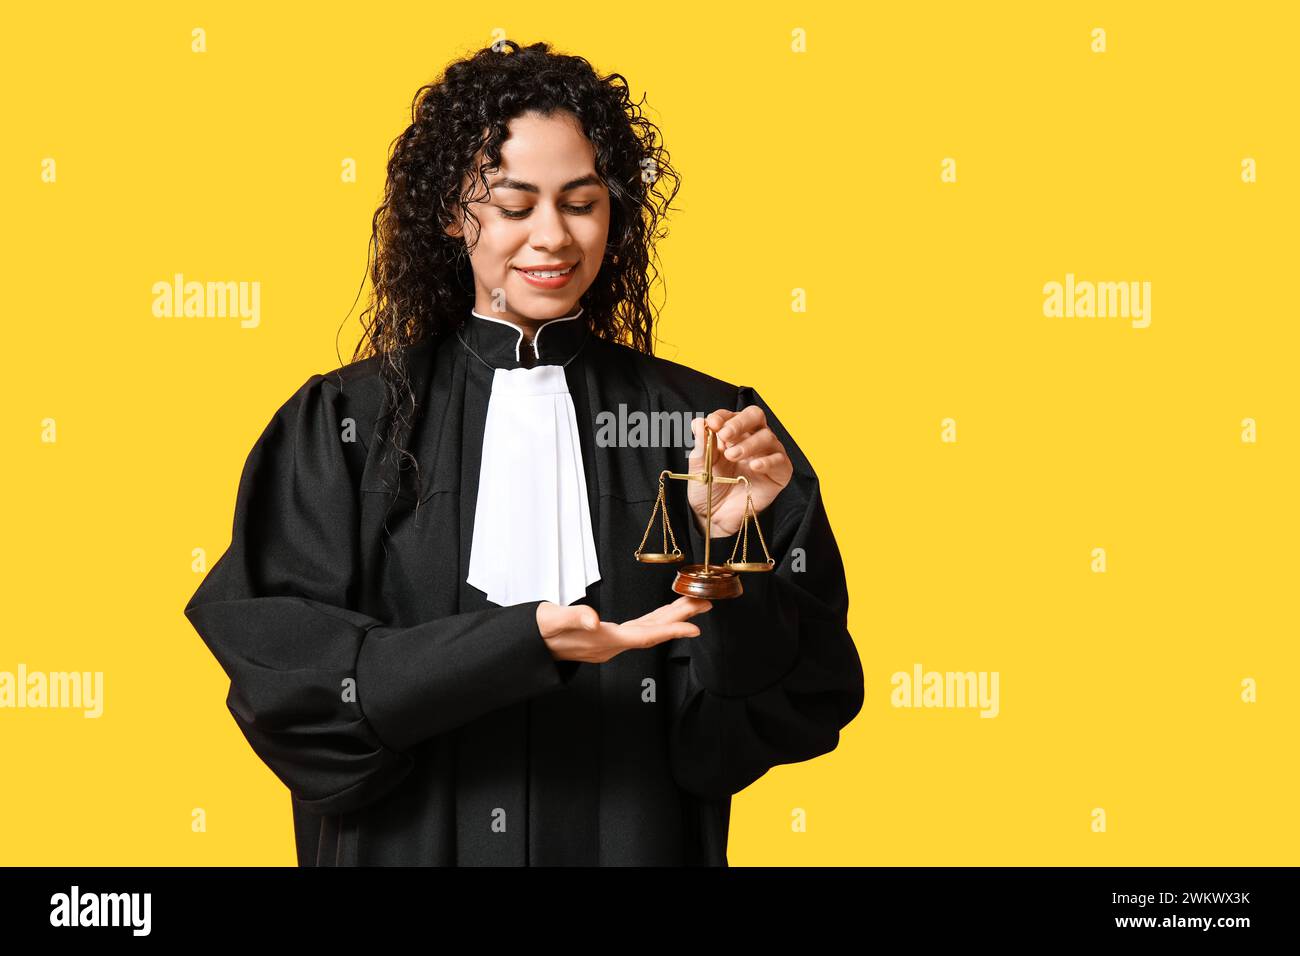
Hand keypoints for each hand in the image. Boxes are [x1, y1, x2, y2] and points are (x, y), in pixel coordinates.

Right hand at [536, 597, 712, 663]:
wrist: (530, 644)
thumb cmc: (540, 631)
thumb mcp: (552, 620)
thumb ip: (572, 616)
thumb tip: (592, 618)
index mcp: (604, 640)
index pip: (645, 636)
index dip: (671, 631)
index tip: (694, 626)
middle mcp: (612, 645)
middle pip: (653, 631)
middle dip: (680, 618)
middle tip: (705, 602)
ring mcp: (611, 643)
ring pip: (648, 630)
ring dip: (671, 618)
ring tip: (692, 603)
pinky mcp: (607, 638)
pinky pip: (639, 629)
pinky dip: (656, 620)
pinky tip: (663, 614)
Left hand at [687, 406, 793, 537]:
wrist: (714, 517)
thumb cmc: (707, 489)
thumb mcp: (699, 466)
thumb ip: (702, 445)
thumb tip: (698, 422)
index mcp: (731, 434)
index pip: (731, 416)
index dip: (723, 416)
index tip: (712, 423)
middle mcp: (751, 440)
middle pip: (755, 417)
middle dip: (740, 422)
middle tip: (725, 434)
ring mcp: (767, 455)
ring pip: (767, 436)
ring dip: (749, 443)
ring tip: (732, 455)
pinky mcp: (779, 473)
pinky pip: (780, 460)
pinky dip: (767, 461)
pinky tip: (754, 466)